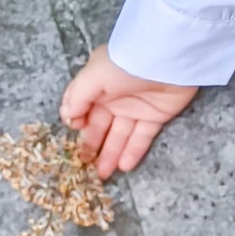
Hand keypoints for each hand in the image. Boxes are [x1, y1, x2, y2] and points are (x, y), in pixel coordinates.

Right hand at [59, 44, 198, 178]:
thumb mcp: (93, 76)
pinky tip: (123, 167)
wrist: (166, 60)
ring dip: (111, 154)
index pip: (82, 107)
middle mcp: (114, 97)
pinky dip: (133, 152)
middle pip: (100, 125)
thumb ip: (77, 97)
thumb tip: (68, 117)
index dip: (77, 121)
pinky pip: (142, 137)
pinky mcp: (156, 116)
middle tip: (85, 165)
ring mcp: (136, 108)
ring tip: (102, 175)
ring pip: (120, 135)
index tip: (75, 132)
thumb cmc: (125, 64)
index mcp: (96, 84)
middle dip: (92, 145)